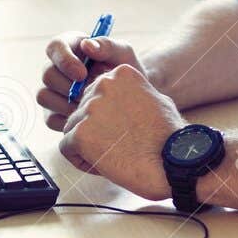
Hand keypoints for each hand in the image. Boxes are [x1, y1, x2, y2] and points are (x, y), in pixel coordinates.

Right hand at [36, 33, 144, 130]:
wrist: (131, 98)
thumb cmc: (124, 70)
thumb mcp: (122, 54)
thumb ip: (107, 46)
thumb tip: (87, 45)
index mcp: (70, 48)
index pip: (55, 46)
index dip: (64, 60)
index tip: (82, 74)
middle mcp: (56, 68)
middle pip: (48, 74)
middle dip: (70, 86)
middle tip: (92, 94)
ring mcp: (52, 91)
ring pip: (44, 96)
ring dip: (68, 103)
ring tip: (92, 105)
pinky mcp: (52, 114)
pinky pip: (50, 118)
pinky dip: (68, 120)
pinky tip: (87, 118)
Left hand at [58, 64, 184, 199]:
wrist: (171, 164)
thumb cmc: (169, 137)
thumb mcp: (157, 100)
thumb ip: (133, 93)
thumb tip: (125, 96)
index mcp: (121, 73)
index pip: (98, 94)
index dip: (110, 116)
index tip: (127, 128)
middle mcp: (102, 85)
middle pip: (83, 110)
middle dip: (95, 130)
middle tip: (119, 145)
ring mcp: (89, 109)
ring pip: (72, 129)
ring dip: (88, 145)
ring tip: (114, 155)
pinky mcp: (79, 134)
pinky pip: (66, 148)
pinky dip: (81, 160)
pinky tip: (104, 164)